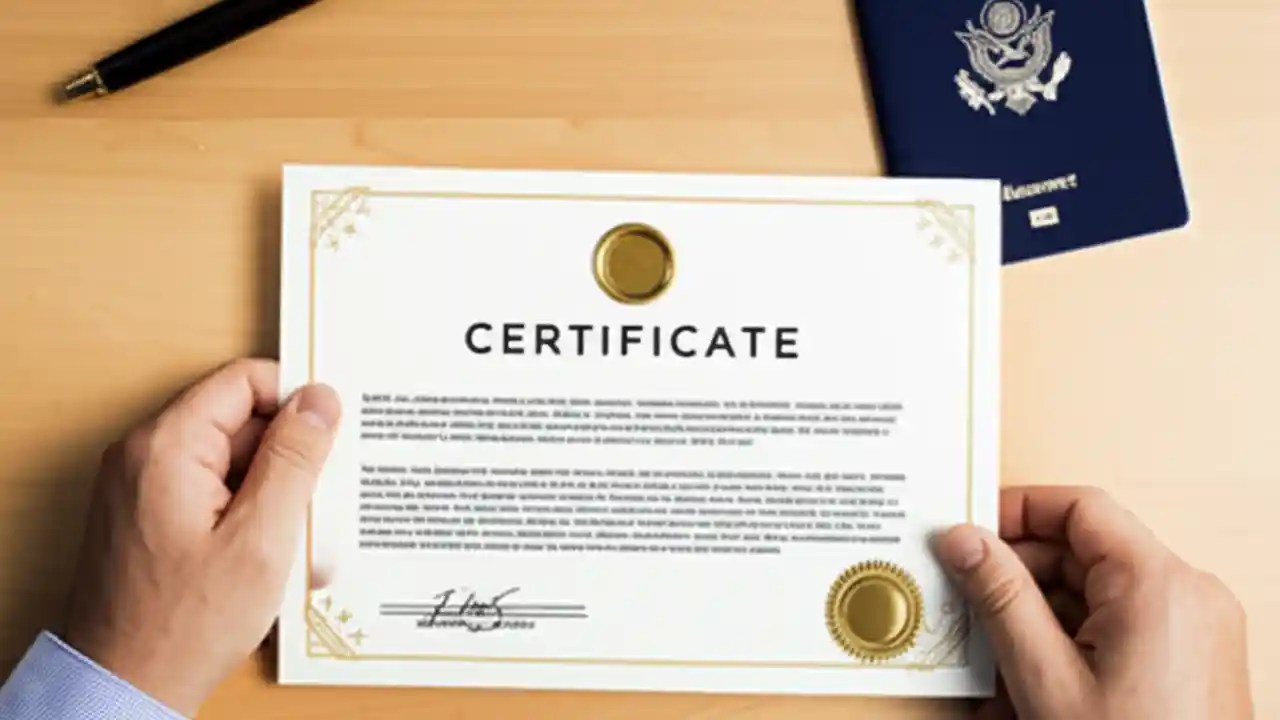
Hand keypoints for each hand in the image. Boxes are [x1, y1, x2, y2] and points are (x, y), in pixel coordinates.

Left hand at [64, 359, 340, 715]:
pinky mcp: (149, 515)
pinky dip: (247, 515)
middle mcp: (145, 456)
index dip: (295, 401)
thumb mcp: (261, 538)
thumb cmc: (184, 625)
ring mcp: (143, 486)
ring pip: (231, 460)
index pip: (244, 381)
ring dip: (272, 493)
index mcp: (167, 447)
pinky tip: (266, 557)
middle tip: (315, 506)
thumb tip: (319, 399)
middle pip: (239, 421)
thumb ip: (294, 459)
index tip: (330, 435)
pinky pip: (213, 491)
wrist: (125, 688)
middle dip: (287, 458)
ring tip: (290, 544)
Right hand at [934, 487, 1251, 718]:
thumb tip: (963, 541)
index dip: (1016, 510)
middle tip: (965, 600)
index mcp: (1158, 583)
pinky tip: (1030, 684)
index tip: (969, 532)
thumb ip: (1000, 598)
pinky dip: (1070, 642)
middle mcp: (1187, 593)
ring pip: (1095, 592)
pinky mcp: (1191, 655)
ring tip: (994, 661)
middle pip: (1083, 551)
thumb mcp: (1045, 678)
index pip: (1079, 508)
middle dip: (1019, 576)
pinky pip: (1118, 625)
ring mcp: (1195, 625)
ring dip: (1038, 616)